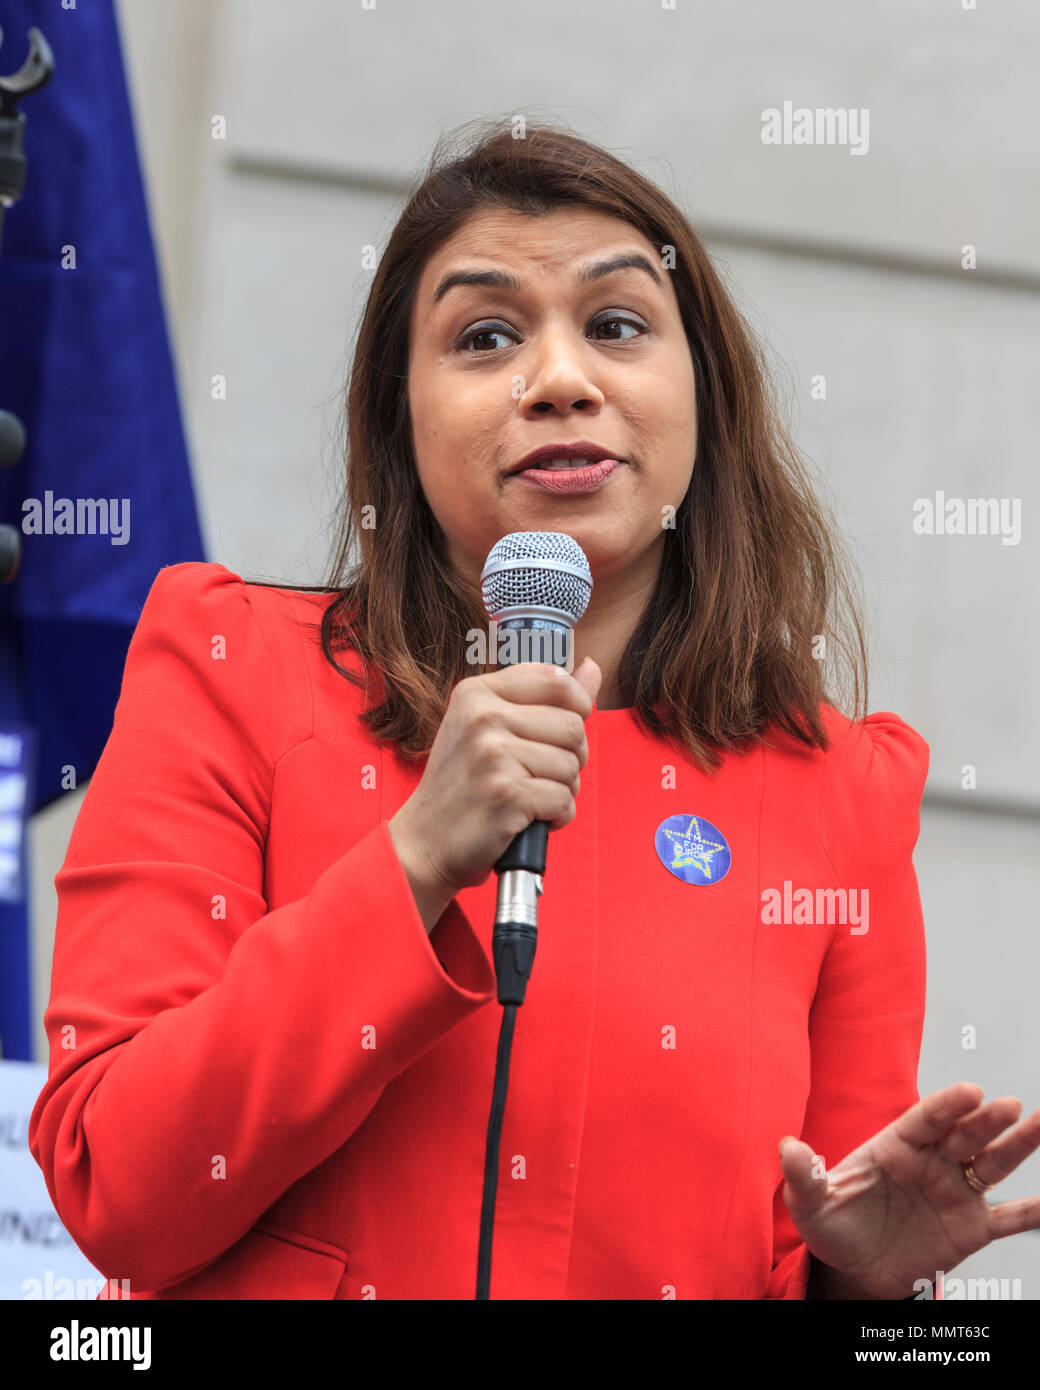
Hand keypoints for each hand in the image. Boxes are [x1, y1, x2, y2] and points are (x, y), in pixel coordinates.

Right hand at [389, 658, 601, 921]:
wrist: (424, 842)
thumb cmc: (462, 786)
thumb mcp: (489, 728)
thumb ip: (543, 697)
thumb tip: (591, 667)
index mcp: (477, 693)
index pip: (556, 678)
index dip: (577, 706)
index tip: (560, 732)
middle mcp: (483, 716)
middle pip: (573, 725)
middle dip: (571, 757)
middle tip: (540, 775)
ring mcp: (493, 754)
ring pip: (572, 765)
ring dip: (563, 790)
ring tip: (530, 797)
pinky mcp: (507, 793)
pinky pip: (564, 799)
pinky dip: (557, 816)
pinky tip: (530, 818)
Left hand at [778, 1082, 1039, 1298]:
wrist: (854, 1269)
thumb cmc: (831, 1225)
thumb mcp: (810, 1204)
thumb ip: (804, 1175)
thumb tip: (786, 1147)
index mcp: (894, 1147)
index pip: (923, 1120)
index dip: (946, 1105)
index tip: (970, 1090)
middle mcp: (931, 1163)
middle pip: (962, 1136)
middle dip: (985, 1121)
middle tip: (1009, 1106)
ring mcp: (954, 1193)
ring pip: (992, 1165)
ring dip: (1017, 1146)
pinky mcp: (970, 1229)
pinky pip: (1007, 1219)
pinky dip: (1031, 1213)